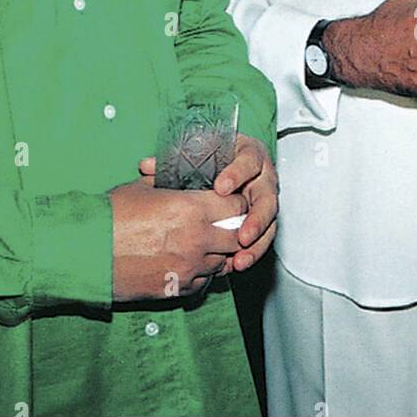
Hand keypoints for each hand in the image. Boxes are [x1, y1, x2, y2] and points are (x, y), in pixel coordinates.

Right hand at [108, 177, 246, 301]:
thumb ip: (168, 182)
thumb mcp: (141, 187)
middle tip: (223, 222)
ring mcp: (189, 268)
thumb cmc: (110, 216)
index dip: (235, 201)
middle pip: (237, 236)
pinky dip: (202, 272)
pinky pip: (204, 282)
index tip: (228, 200)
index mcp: (190, 209)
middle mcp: (196, 240)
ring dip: (219, 252)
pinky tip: (190, 262)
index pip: (236, 206)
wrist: (87, 252)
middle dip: (234, 228)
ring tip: (205, 242)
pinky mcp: (177, 289)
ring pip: (223, 262)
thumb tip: (177, 176)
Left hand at [139, 133, 277, 275]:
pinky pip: (264, 237)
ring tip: (239, 258)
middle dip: (255, 219)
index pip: (248, 161)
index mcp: (249, 154)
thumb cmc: (214, 156)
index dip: (236, 174)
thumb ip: (177, 159)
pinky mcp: (264, 219)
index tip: (220, 188)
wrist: (229, 165)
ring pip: (269, 223)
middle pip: (266, 197)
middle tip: (240, 235)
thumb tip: (147, 166)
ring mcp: (265, 199)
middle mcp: (262, 177)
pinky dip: (253, 252)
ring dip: (257, 243)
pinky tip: (238, 264)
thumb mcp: (199, 152)